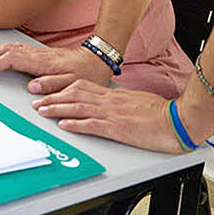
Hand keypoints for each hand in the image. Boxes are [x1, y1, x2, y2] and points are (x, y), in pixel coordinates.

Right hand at [0, 41, 113, 92]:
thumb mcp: (74, 84)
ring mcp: (37, 52)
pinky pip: (14, 47)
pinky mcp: (39, 53)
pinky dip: (1, 50)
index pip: (12, 59)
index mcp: (43, 63)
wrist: (97, 58)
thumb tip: (31, 87)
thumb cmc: (87, 72)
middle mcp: (37, 55)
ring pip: (8, 47)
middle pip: (5, 50)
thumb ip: (52, 85)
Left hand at [30, 80, 183, 153]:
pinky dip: (76, 124)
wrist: (178, 119)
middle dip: (52, 97)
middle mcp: (109, 101)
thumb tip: (108, 104)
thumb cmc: (160, 112)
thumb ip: (119, 101)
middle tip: (36, 100)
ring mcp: (112, 114)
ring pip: (78, 107)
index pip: (81, 86)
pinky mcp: (118, 129)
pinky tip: (63, 125)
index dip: (61, 87)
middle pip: (74, 95)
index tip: (48, 89)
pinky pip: (92, 125)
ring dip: (57, 109)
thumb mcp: (134, 101)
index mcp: (113, 95)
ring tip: (41, 111)